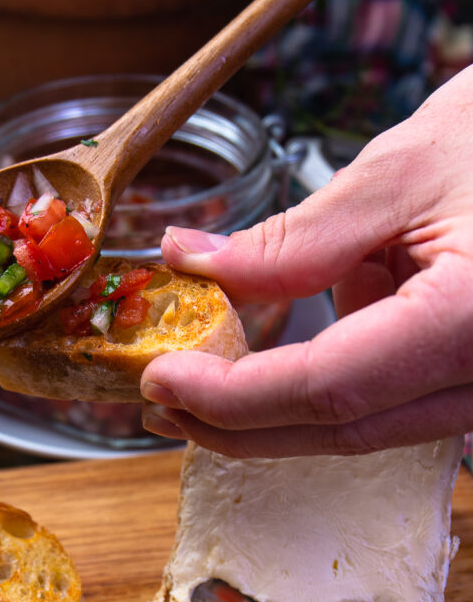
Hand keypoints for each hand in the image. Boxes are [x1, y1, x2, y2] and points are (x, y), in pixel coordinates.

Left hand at [140, 65, 472, 456]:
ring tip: (204, 371)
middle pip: (342, 429)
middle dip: (239, 421)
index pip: (327, 389)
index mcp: (470, 323)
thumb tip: (193, 264)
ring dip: (276, 406)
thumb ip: (296, 239)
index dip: (231, 396)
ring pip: (366, 425)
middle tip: (160, 398)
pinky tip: (293, 340)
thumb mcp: (402, 171)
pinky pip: (394, 401)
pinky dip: (328, 382)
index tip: (159, 380)